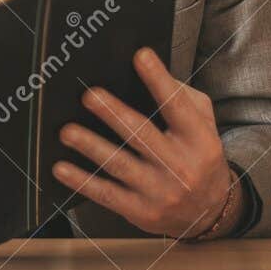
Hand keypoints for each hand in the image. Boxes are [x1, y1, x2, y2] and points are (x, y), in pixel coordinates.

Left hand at [53, 46, 236, 238]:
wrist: (209, 213)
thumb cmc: (199, 157)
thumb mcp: (204, 127)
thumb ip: (183, 99)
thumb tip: (151, 72)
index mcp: (199, 140)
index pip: (177, 106)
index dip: (159, 81)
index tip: (140, 56)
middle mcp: (181, 166)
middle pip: (142, 135)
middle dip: (113, 114)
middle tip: (89, 95)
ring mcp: (160, 192)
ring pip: (120, 165)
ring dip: (91, 147)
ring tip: (67, 131)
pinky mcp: (141, 211)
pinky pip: (107, 195)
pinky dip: (82, 182)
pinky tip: (61, 168)